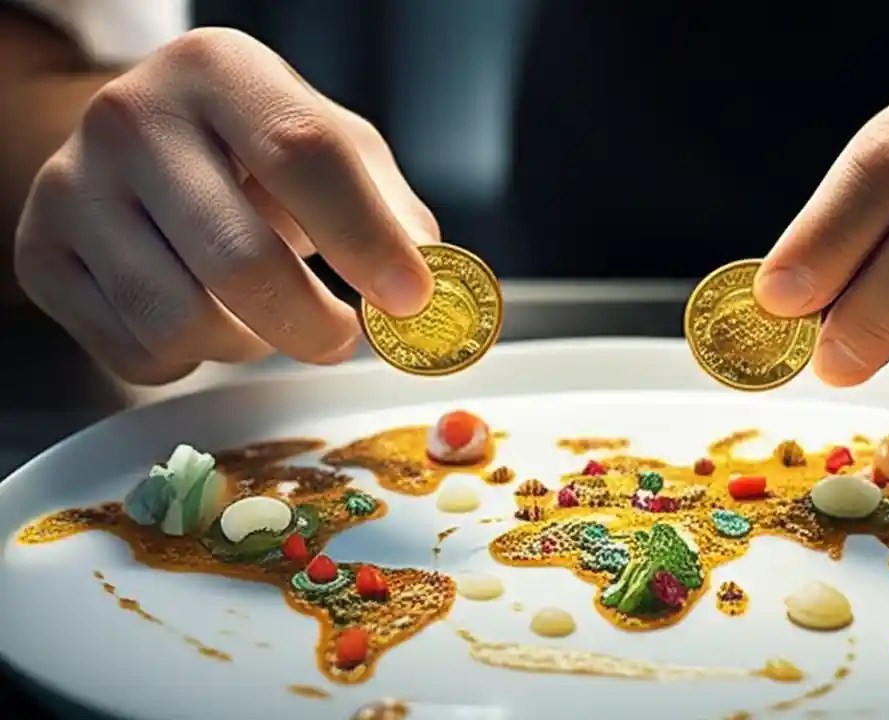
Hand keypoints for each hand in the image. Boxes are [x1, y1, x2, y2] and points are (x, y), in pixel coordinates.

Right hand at [14, 28, 436, 384]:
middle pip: (237, 258)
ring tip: (265, 319)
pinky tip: (203, 316)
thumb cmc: (252, 148)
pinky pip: (136, 353)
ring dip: (247, 345)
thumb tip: (429, 284)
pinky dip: (190, 359)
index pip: (301, 153)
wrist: (136, 142)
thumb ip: (388, 207)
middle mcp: (130, 116)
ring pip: (181, 321)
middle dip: (312, 324)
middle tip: (342, 338)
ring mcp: (71, 186)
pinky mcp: (41, 254)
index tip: (409, 300)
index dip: (364, 239)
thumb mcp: (332, 146)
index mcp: (219, 70)